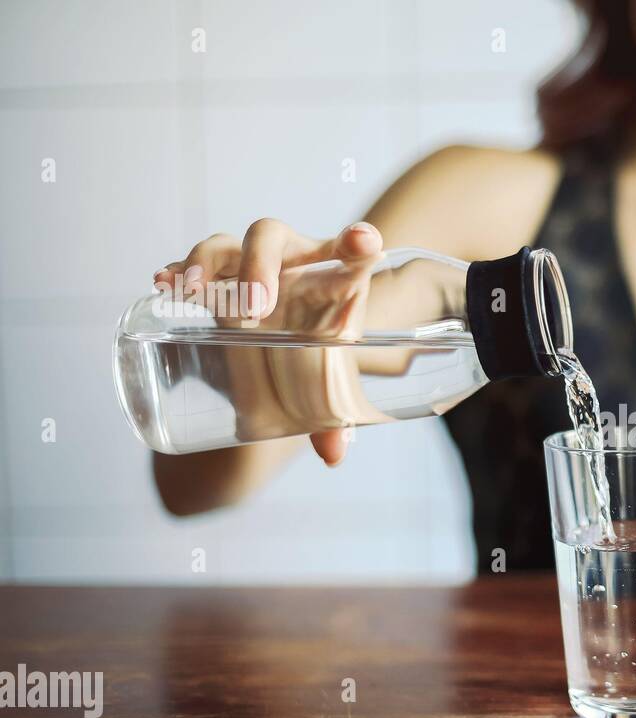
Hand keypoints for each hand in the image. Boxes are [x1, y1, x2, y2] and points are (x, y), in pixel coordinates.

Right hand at [153, 220, 384, 465]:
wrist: (285, 339)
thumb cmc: (316, 353)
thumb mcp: (327, 383)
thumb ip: (333, 419)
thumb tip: (333, 454)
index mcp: (331, 277)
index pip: (351, 250)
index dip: (357, 242)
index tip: (364, 242)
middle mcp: (288, 260)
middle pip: (270, 237)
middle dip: (260, 263)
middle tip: (255, 306)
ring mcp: (246, 264)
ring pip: (225, 244)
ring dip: (205, 262)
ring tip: (191, 292)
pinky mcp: (214, 278)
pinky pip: (189, 266)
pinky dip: (175, 271)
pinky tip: (162, 284)